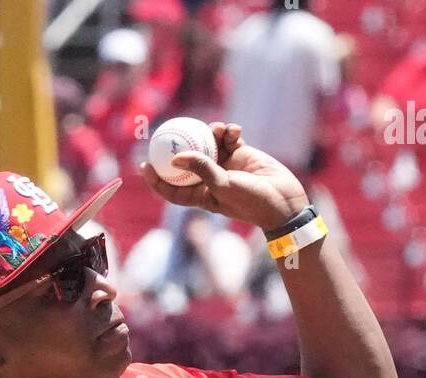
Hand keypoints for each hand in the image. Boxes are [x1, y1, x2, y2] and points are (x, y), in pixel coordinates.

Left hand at [138, 121, 310, 229]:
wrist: (282, 199)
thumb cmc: (251, 200)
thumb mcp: (223, 186)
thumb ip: (201, 169)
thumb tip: (176, 158)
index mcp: (202, 195)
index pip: (172, 189)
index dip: (156, 179)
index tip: (144, 165)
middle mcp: (210, 179)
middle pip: (186, 162)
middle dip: (176, 146)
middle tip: (165, 129)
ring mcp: (224, 166)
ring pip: (207, 144)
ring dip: (210, 133)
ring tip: (219, 128)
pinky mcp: (239, 154)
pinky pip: (227, 138)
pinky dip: (229, 132)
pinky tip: (234, 130)